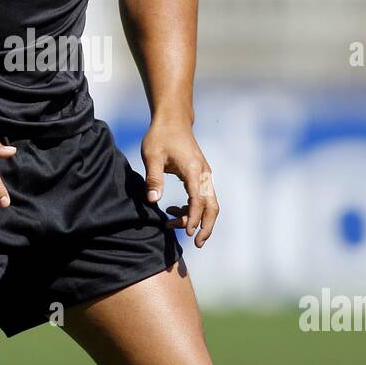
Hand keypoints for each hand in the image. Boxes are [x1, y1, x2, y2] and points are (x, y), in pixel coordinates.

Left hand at [141, 121, 218, 248]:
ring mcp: (204, 175)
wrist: (173, 120)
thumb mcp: (152, 155)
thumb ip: (153, 178)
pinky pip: (203, 198)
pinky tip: (173, 211)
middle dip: (206, 227)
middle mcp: (203, 174)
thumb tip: (153, 200)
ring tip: (177, 228)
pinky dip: (193, 210)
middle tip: (196, 243)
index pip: (198, 200)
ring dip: (199, 220)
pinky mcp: (200, 176)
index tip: (186, 233)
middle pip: (213, 206)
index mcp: (193, 169)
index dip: (193, 218)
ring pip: (210, 204)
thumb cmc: (161, 136)